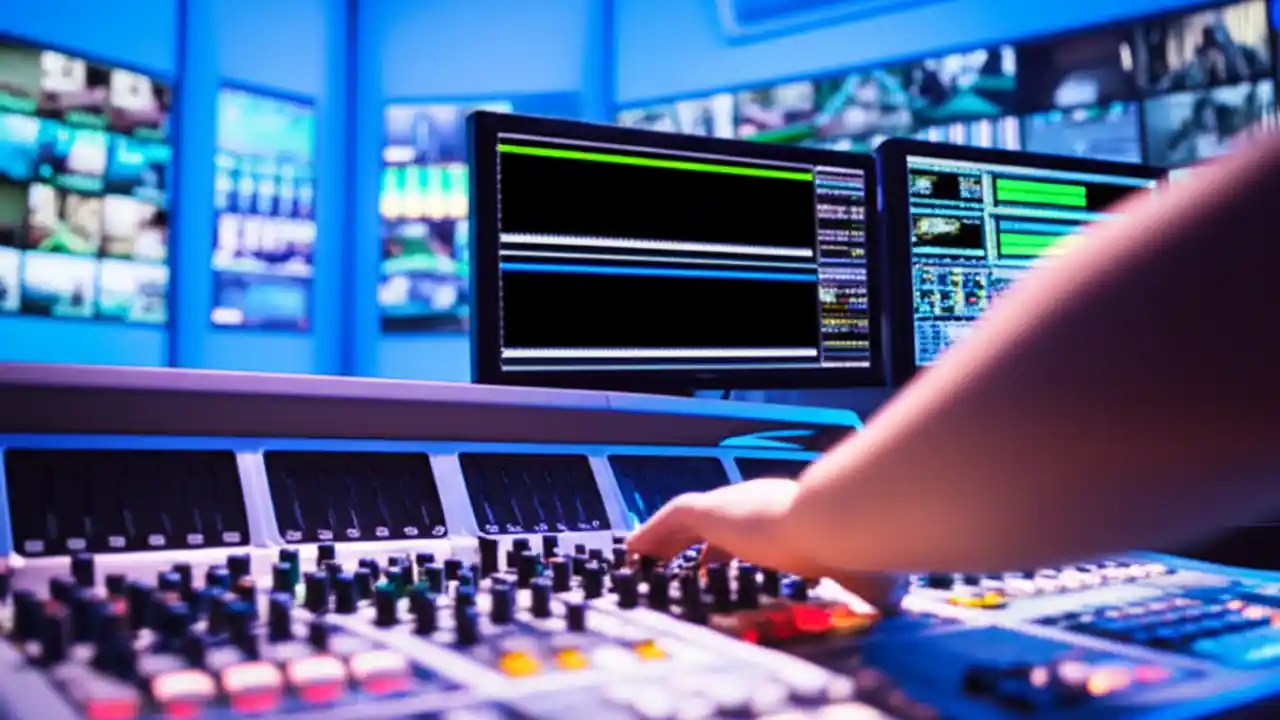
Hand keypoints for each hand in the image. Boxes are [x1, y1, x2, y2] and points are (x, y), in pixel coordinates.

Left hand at [626, 479, 905, 609]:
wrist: (836, 521)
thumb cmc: (851, 544)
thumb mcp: (855, 571)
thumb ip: (868, 587)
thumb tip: (896, 608)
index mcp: (784, 517)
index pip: (748, 532)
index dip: (727, 549)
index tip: (714, 566)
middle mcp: (756, 504)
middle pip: (713, 523)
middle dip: (693, 545)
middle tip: (678, 566)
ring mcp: (733, 505)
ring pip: (686, 520)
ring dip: (665, 539)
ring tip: (643, 560)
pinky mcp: (711, 508)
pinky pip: (670, 519)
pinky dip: (652, 534)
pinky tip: (633, 551)